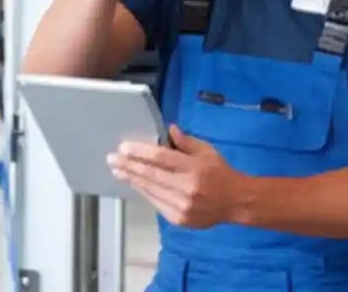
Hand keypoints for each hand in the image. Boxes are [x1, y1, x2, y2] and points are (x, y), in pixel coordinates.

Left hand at [107, 124, 245, 228]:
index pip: (161, 159)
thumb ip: (186, 142)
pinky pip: (155, 202)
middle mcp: (186, 188)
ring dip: (132, 179)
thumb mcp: (207, 151)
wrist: (235, 202)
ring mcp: (181, 206)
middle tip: (111, 159)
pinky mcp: (178, 218)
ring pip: (150, 190)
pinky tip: (134, 183)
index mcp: (194, 168)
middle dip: (129, 166)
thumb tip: (168, 130)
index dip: (140, 153)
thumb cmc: (220, 172)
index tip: (123, 148)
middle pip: (151, 175)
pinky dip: (143, 191)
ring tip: (117, 171)